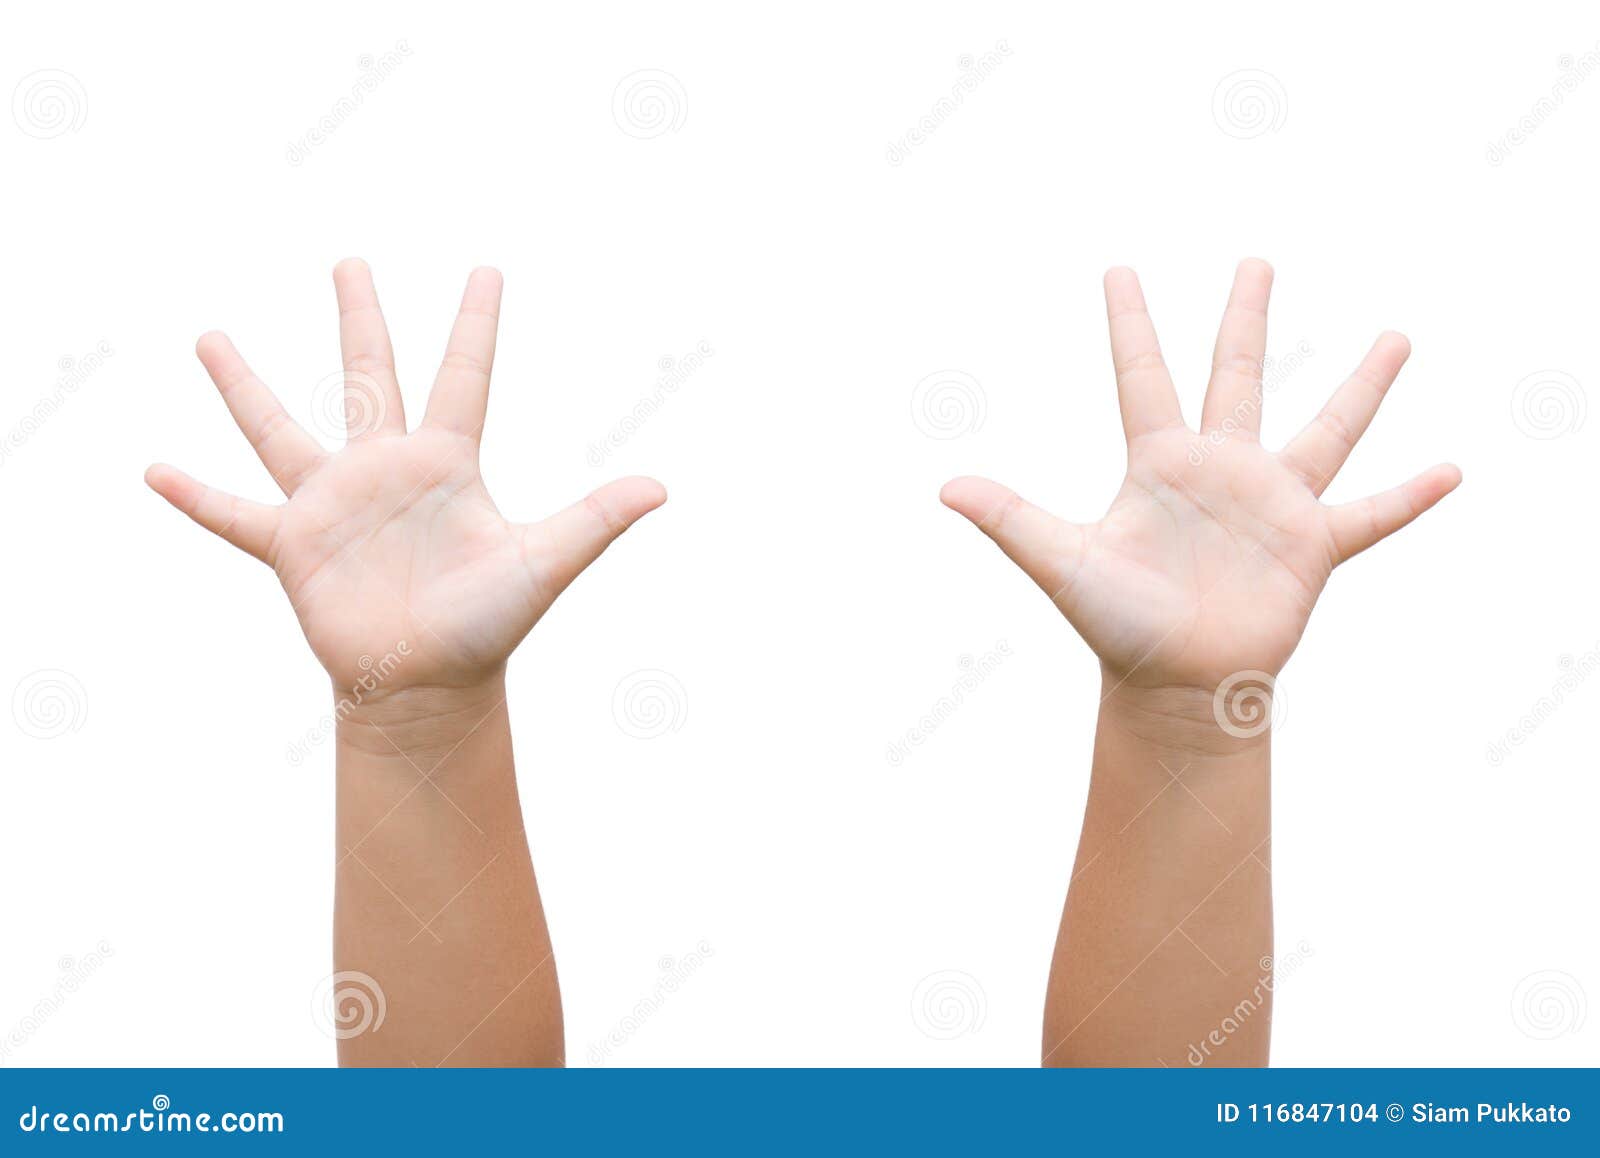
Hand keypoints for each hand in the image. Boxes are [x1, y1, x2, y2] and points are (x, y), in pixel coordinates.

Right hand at [147, 260, 664, 693]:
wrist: (430, 684)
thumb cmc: (488, 625)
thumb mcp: (543, 563)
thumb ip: (595, 520)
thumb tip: (662, 487)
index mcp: (446, 463)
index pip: (463, 374)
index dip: (475, 322)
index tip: (486, 268)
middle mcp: (386, 470)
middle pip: (369, 375)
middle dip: (360, 317)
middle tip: (349, 261)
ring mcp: (334, 504)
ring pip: (281, 430)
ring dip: (244, 387)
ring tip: (209, 337)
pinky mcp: (293, 546)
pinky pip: (235, 515)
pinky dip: (196, 498)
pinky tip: (154, 471)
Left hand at [941, 260, 1458, 692]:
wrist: (1176, 688)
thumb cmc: (1119, 628)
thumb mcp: (1062, 563)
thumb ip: (1012, 519)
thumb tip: (944, 487)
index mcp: (1158, 463)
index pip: (1141, 373)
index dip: (1127, 321)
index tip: (1118, 267)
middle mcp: (1218, 470)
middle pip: (1236, 373)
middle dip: (1245, 316)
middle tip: (1257, 260)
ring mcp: (1271, 504)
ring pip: (1324, 428)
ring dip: (1361, 385)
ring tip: (1396, 337)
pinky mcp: (1312, 546)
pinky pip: (1371, 514)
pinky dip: (1410, 496)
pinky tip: (1451, 469)